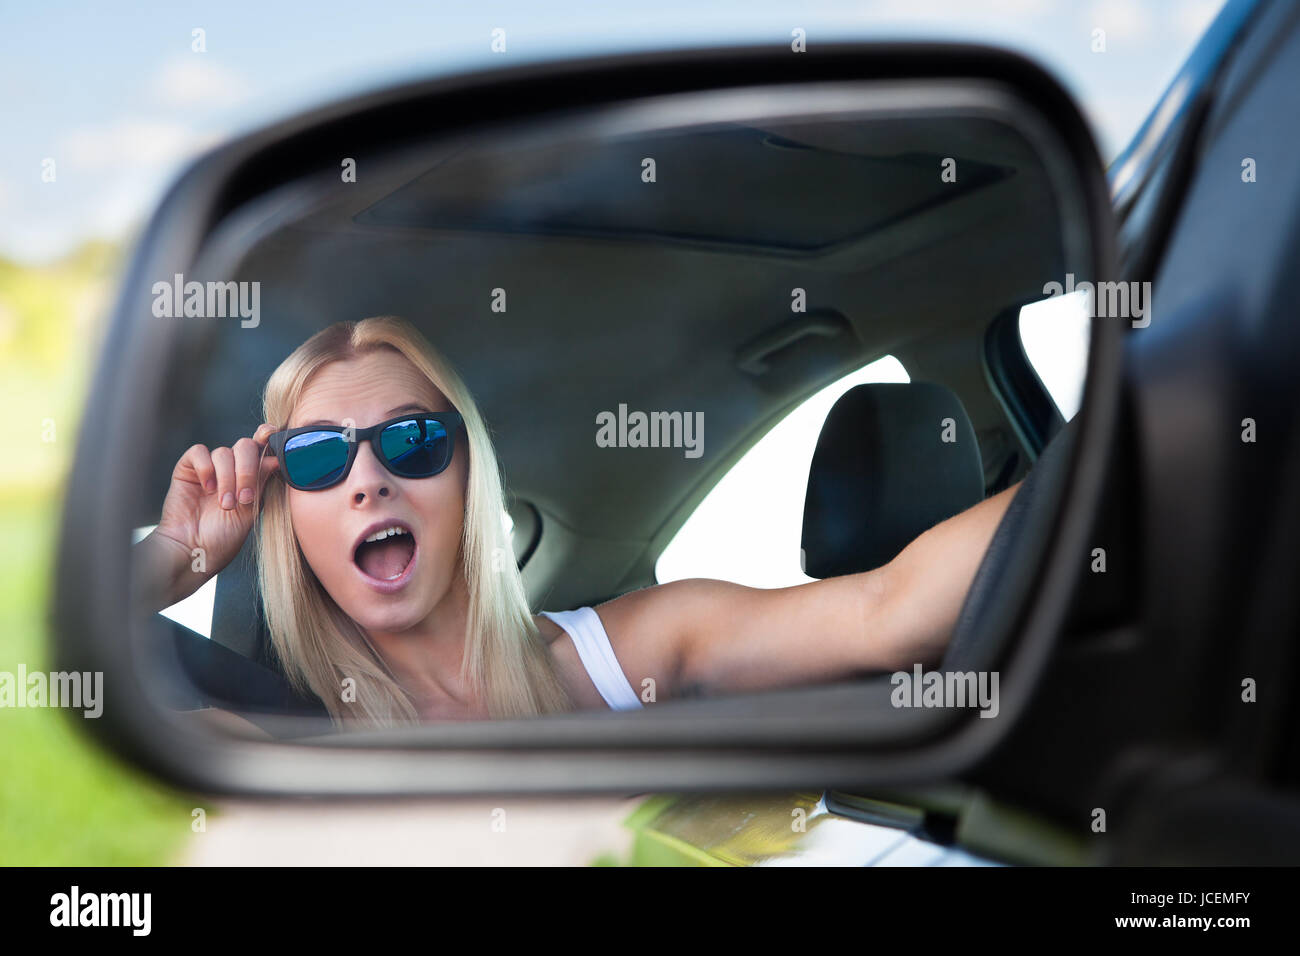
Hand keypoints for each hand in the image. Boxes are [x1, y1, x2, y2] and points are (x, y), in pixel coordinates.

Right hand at [137, 423, 279, 610]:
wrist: (193, 550)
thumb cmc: (223, 537)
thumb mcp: (250, 511)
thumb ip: (261, 483)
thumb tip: (276, 459)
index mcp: (252, 477)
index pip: (262, 449)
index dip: (268, 437)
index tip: (272, 435)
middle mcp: (232, 469)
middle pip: (245, 447)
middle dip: (248, 470)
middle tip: (244, 498)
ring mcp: (211, 468)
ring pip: (224, 452)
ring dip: (227, 478)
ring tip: (225, 504)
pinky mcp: (188, 469)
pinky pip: (199, 452)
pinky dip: (206, 467)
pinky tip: (206, 487)